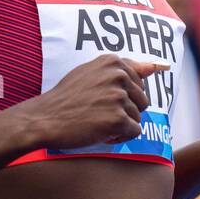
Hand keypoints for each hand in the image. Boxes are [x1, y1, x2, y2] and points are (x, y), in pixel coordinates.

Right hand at [28, 54, 168, 147]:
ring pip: (138, 117)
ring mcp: (119, 97)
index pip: (139, 82)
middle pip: (142, 101)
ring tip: (97, 122)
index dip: (123, 96)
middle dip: (125, 111)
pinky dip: (121, 136)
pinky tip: (101, 133)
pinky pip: (135, 132)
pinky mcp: (118, 119)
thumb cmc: (67, 97)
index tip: (104, 100)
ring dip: (122, 125)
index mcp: (113, 62)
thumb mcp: (92, 73)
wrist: (44, 118)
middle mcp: (119, 76)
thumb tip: (155, 67)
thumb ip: (124, 69)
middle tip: (98, 113)